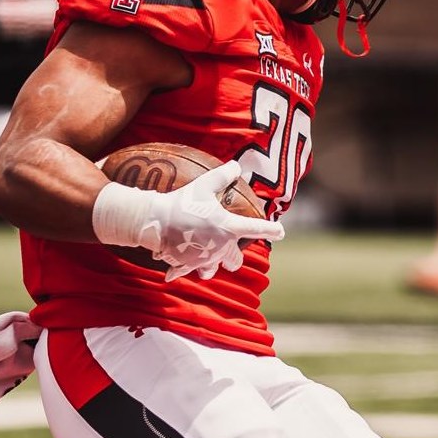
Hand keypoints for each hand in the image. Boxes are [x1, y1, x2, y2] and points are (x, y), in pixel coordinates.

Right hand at [92, 161, 286, 280]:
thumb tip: (237, 166)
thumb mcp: (204, 185)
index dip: (272, 230)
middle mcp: (219, 247)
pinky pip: (186, 271)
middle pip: (236, 261)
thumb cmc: (182, 203)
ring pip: (213, 270)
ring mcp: (203, 259)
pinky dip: (184, 268)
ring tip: (206, 256)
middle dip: (235, 256)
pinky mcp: (186, 265)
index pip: (256, 229)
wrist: (155, 221)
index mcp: (228, 228)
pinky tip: (175, 270)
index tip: (281, 232)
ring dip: (212, 265)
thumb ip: (223, 175)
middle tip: (230, 246)